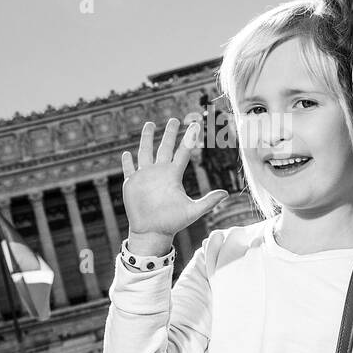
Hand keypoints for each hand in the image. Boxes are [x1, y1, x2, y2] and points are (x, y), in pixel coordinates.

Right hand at [121, 118, 228, 242]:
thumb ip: (208, 202)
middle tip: (174, 119)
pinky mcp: (132, 184)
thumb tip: (226, 193)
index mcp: (173, 175)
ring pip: (145, 152)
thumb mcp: (192, 212)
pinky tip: (126, 153)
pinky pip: (129, 169)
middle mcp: (159, 172)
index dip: (188, 139)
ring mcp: (145, 177)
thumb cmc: (172, 223)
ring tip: (149, 124)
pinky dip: (127, 161)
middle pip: (164, 147)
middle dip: (169, 133)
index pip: (182, 152)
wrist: (152, 232)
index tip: (194, 125)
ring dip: (147, 139)